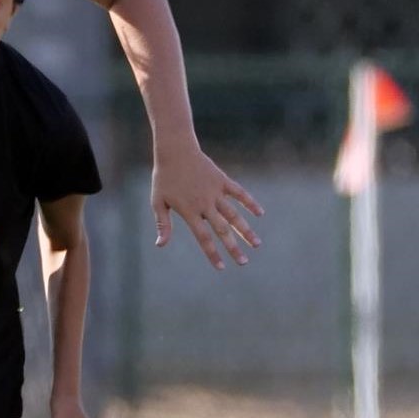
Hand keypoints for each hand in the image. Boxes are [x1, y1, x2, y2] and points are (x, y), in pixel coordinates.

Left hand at [153, 144, 263, 269]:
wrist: (175, 150)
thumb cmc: (164, 177)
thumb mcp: (158, 201)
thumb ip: (163, 224)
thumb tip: (160, 245)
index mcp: (190, 211)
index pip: (204, 238)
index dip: (213, 254)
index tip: (222, 267)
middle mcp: (205, 204)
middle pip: (223, 230)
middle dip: (233, 248)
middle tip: (244, 262)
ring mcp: (215, 192)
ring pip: (234, 214)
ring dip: (246, 230)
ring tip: (257, 244)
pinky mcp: (222, 180)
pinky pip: (239, 193)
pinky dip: (250, 202)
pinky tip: (260, 213)